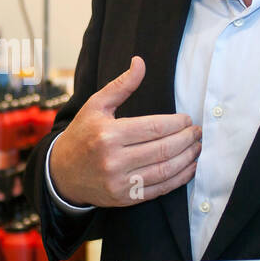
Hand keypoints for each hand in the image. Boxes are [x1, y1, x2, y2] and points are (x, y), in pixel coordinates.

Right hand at [49, 56, 200, 206]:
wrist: (62, 173)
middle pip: (163, 149)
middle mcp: (114, 160)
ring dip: (187, 159)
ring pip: (165, 170)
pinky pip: (160, 189)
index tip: (187, 119)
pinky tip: (188, 167)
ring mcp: (120, 182)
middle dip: (187, 139)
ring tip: (197, 147)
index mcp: (108, 134)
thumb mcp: (96, 106)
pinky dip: (179, 178)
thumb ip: (121, 85)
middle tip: (197, 132)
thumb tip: (140, 63)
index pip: (154, 128)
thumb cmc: (81, 135)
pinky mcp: (125, 198)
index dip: (177, 124)